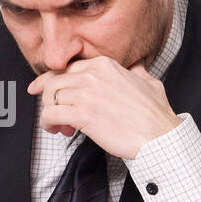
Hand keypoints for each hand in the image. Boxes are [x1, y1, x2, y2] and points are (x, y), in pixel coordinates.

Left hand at [26, 57, 180, 158]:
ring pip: (50, 98)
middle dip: (49, 99)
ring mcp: (87, 94)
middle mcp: (93, 75)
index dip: (50, 80)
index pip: (67, 68)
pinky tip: (57, 131)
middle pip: (54, 82)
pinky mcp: (83, 114)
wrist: (159, 136)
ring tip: (60, 127)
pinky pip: (51, 114)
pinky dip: (48, 123)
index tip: (41, 88)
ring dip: (50, 114)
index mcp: (105, 65)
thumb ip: (137, 72)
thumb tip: (136, 67)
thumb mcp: (149, 82)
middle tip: (54, 114)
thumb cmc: (155, 115)